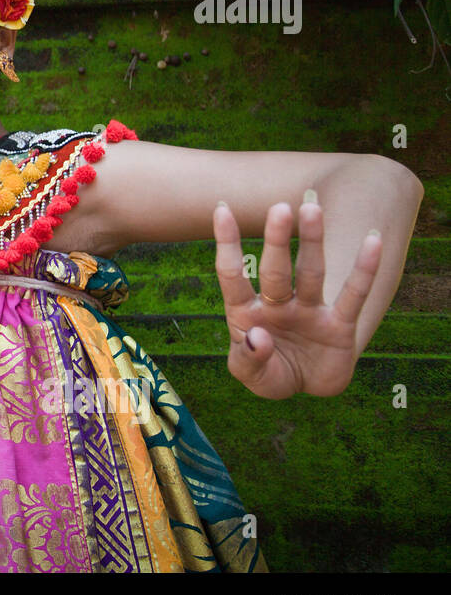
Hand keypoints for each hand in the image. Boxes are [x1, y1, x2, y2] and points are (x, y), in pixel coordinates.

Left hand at [215, 193, 380, 398]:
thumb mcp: (250, 375)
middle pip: (275, 269)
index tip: (222, 210)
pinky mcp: (340, 325)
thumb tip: (257, 336)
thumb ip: (248, 358)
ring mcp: (309, 311)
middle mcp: (277, 304)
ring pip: (310, 272)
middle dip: (276, 240)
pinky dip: (364, 269)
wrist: (305, 388)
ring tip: (312, 206)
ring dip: (312, 241)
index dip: (227, 244)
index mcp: (245, 312)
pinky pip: (353, 294)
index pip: (232, 274)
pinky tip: (373, 241)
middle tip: (280, 207)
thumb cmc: (270, 373)